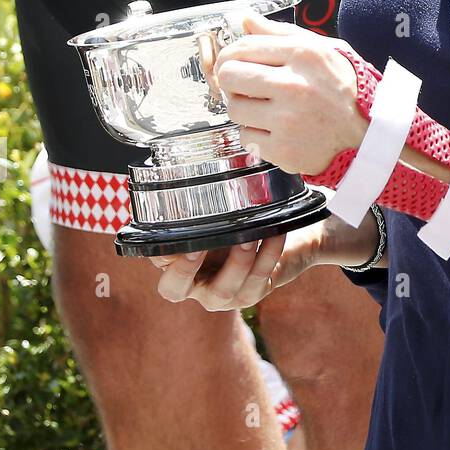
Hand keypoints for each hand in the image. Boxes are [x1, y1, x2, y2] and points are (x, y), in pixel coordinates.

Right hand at [148, 210, 377, 309]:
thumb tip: (216, 154)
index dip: (159, 249)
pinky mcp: (250, 295)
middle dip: (184, 270)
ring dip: (237, 261)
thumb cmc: (246, 222)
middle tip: (196, 248)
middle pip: (173, 288)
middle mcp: (195, 282)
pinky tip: (275, 235)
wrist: (291, 242)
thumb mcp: (226, 210)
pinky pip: (257, 280)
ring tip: (249, 235)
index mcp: (180, 260)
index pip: (159, 257)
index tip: (173, 229)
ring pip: (223, 288)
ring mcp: (222, 293)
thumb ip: (212, 195)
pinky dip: (268, 256)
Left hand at [214, 11, 366, 176]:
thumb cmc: (344, 89)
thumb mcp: (322, 50)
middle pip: (228, 76)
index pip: (242, 47)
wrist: (370, 134)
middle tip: (245, 87)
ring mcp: (288, 121)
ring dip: (246, 110)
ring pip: (234, 109)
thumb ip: (281, 33)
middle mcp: (295, 86)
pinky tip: (278, 131)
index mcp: (304, 55)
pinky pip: (246, 138)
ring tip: (268, 110)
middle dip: (232, 82)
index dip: (231, 55)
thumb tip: (243, 19)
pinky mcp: (283, 150)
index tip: (235, 63)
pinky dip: (258, 135)